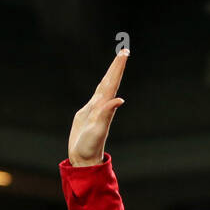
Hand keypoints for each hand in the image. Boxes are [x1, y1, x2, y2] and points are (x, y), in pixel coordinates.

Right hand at [69, 50, 126, 166]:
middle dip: (117, 66)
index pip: (113, 82)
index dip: (117, 68)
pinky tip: (105, 84)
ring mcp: (95, 109)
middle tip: (125, 50)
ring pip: (104, 86)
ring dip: (111, 74)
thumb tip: (119, 99)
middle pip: (110, 81)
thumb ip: (107, 114)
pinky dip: (102, 86)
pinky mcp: (87, 113)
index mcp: (104, 106)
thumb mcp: (98, 129)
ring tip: (118, 61)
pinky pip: (97, 95)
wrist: (84, 159)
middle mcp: (102, 105)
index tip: (124, 53)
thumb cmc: (90, 146)